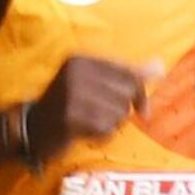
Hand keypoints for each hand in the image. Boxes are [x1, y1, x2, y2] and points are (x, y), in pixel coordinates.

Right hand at [26, 56, 160, 165]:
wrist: (34, 127)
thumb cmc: (71, 103)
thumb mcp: (93, 81)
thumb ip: (127, 74)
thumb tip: (160, 67)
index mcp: (82, 59)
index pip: (128, 72)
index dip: (140, 93)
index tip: (142, 109)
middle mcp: (76, 73)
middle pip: (126, 93)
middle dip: (122, 110)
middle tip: (105, 116)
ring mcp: (72, 95)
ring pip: (118, 113)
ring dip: (112, 124)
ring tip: (92, 122)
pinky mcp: (70, 118)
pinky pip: (106, 129)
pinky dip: (103, 135)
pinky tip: (87, 132)